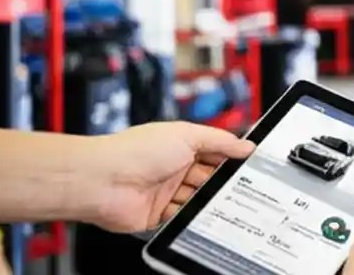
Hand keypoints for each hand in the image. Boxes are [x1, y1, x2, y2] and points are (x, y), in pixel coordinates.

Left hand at [86, 122, 253, 231]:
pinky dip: (190, 218)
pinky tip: (197, 213)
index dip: (231, 157)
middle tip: (241, 186)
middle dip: (222, 181)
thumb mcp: (188, 135)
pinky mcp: (156, 215)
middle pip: (207, 177)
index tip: (251, 164)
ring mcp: (164, 192)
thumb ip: (220, 141)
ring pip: (196, 199)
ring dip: (206, 200)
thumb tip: (246, 145)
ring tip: (219, 200)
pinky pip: (180, 219)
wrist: (102, 181)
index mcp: (180, 145)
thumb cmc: (135, 151)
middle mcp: (172, 168)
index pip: (213, 151)